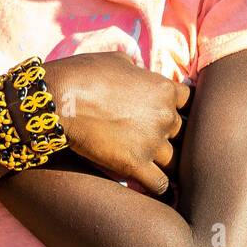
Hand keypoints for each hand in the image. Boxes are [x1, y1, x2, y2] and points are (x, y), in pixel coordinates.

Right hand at [43, 51, 189, 197]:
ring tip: (156, 167)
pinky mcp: (135, 164)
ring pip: (174, 160)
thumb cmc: (82, 74)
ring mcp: (152, 142)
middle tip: (154, 141)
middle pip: (183, 132)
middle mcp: (165, 116)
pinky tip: (150, 185)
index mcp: (165, 89)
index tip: (166, 115)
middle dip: (169, 136)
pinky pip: (160, 184)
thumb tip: (138, 72)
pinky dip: (158, 186)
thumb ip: (137, 69)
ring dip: (164, 163)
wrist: (57, 99)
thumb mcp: (117, 60)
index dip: (177, 109)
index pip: (189, 102)